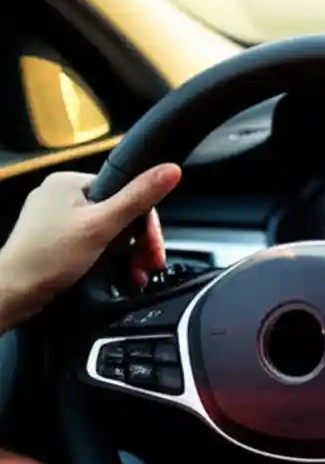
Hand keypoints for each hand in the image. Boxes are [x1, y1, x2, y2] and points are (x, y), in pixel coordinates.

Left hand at [0, 164, 181, 329]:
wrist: (13, 293)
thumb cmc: (49, 258)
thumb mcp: (102, 226)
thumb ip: (138, 197)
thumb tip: (170, 170)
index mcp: (70, 181)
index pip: (126, 191)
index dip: (146, 221)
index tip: (154, 247)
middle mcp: (60, 194)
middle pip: (118, 212)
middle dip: (138, 242)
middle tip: (147, 265)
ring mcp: (54, 217)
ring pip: (107, 229)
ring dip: (126, 253)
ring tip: (134, 274)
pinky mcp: (52, 238)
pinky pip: (91, 241)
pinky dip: (107, 256)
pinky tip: (115, 272)